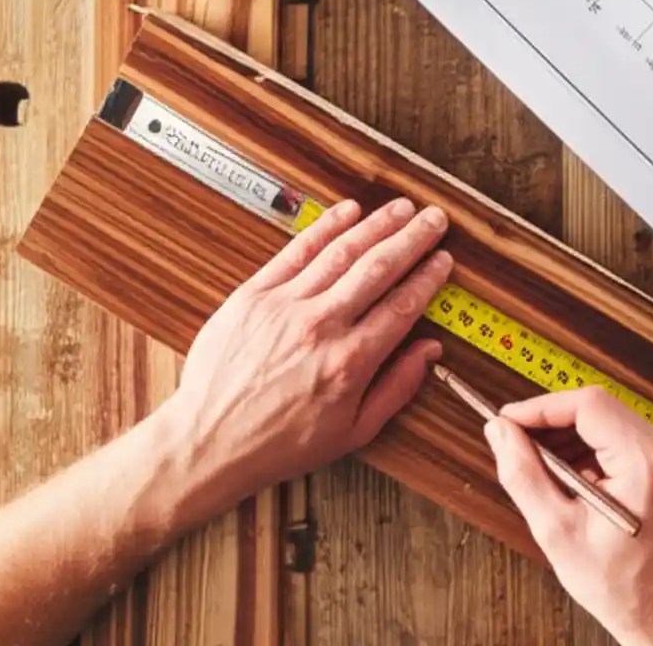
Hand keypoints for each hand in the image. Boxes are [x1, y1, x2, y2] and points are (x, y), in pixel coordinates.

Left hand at [162, 197, 452, 525]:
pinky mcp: (253, 295)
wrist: (210, 441)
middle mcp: (320, 327)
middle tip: (434, 219)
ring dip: (377, 225)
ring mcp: (285, 306)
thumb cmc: (278, 443)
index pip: (402, 306)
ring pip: (342, 252)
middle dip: (412, 239)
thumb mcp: (352, 433)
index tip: (443, 261)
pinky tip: (348, 212)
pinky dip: (325, 227)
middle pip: (379, 268)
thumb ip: (396, 388)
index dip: (428, 278)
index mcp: (350, 363)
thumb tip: (428, 353)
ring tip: (401, 209)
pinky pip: (296, 251)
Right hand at [484, 387, 652, 645]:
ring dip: (571, 438)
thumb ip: (523, 474)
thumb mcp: (557, 532)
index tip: (508, 421)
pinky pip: (626, 441)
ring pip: (610, 423)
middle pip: (599, 410)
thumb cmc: (624, 588)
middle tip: (517, 447)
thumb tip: (499, 431)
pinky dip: (594, 452)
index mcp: (648, 465)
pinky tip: (574, 481)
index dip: (540, 408)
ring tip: (543, 471)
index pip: (587, 405)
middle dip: (552, 424)